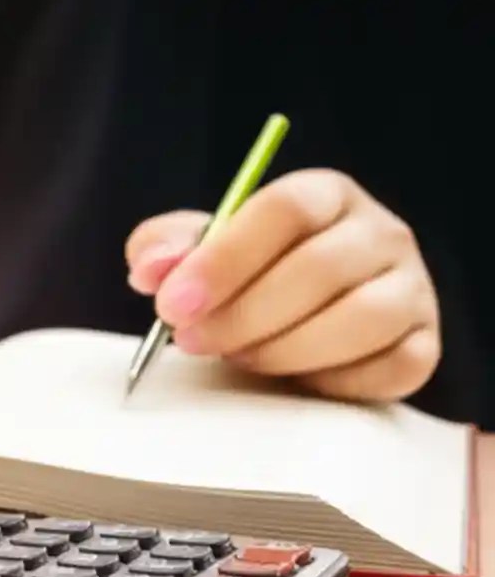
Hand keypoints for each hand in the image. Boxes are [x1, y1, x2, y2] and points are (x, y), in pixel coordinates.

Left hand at [125, 168, 440, 402]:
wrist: (298, 323)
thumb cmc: (247, 279)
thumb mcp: (200, 252)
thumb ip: (166, 250)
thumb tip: (152, 271)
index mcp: (325, 195)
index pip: (283, 210)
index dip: (224, 259)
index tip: (173, 302)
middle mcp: (381, 233)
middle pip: (318, 268)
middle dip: (241, 314)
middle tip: (191, 339)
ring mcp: (412, 289)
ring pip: (359, 320)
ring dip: (283, 349)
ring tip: (237, 357)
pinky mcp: (423, 346)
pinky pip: (388, 370)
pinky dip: (329, 381)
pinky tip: (290, 379)